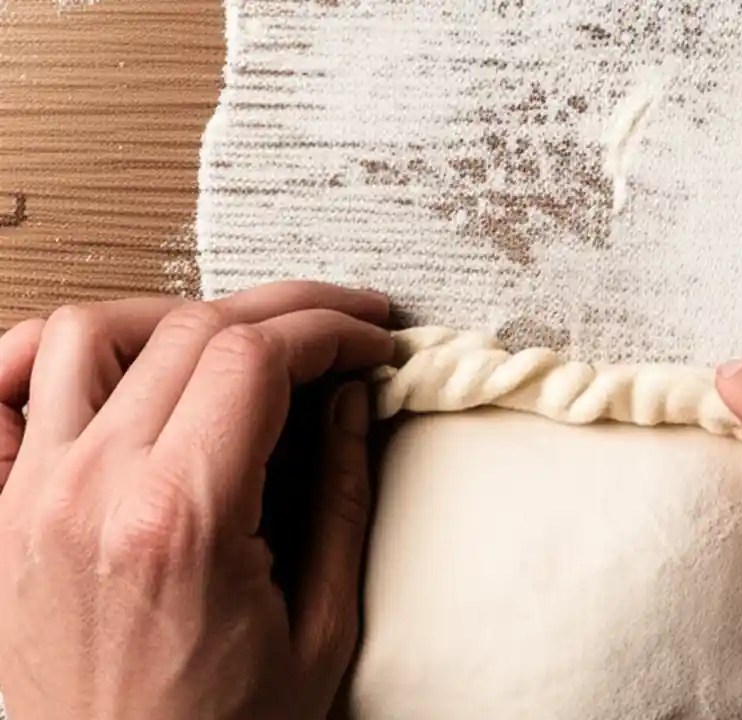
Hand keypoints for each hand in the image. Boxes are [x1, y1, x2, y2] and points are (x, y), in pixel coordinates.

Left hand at [0, 282, 392, 718]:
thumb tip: (350, 404)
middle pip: (190, 328)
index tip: (368, 342)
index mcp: (183, 521)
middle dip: (283, 310)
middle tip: (336, 327)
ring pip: (91, 333)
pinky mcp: (4, 515)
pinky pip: (6, 393)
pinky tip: (113, 360)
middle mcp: (94, 493)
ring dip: (179, 316)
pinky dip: (54, 355)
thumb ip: (344, 498)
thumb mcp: (320, 628)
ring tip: (237, 338)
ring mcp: (35, 498)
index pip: (255, 356)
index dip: (328, 329)